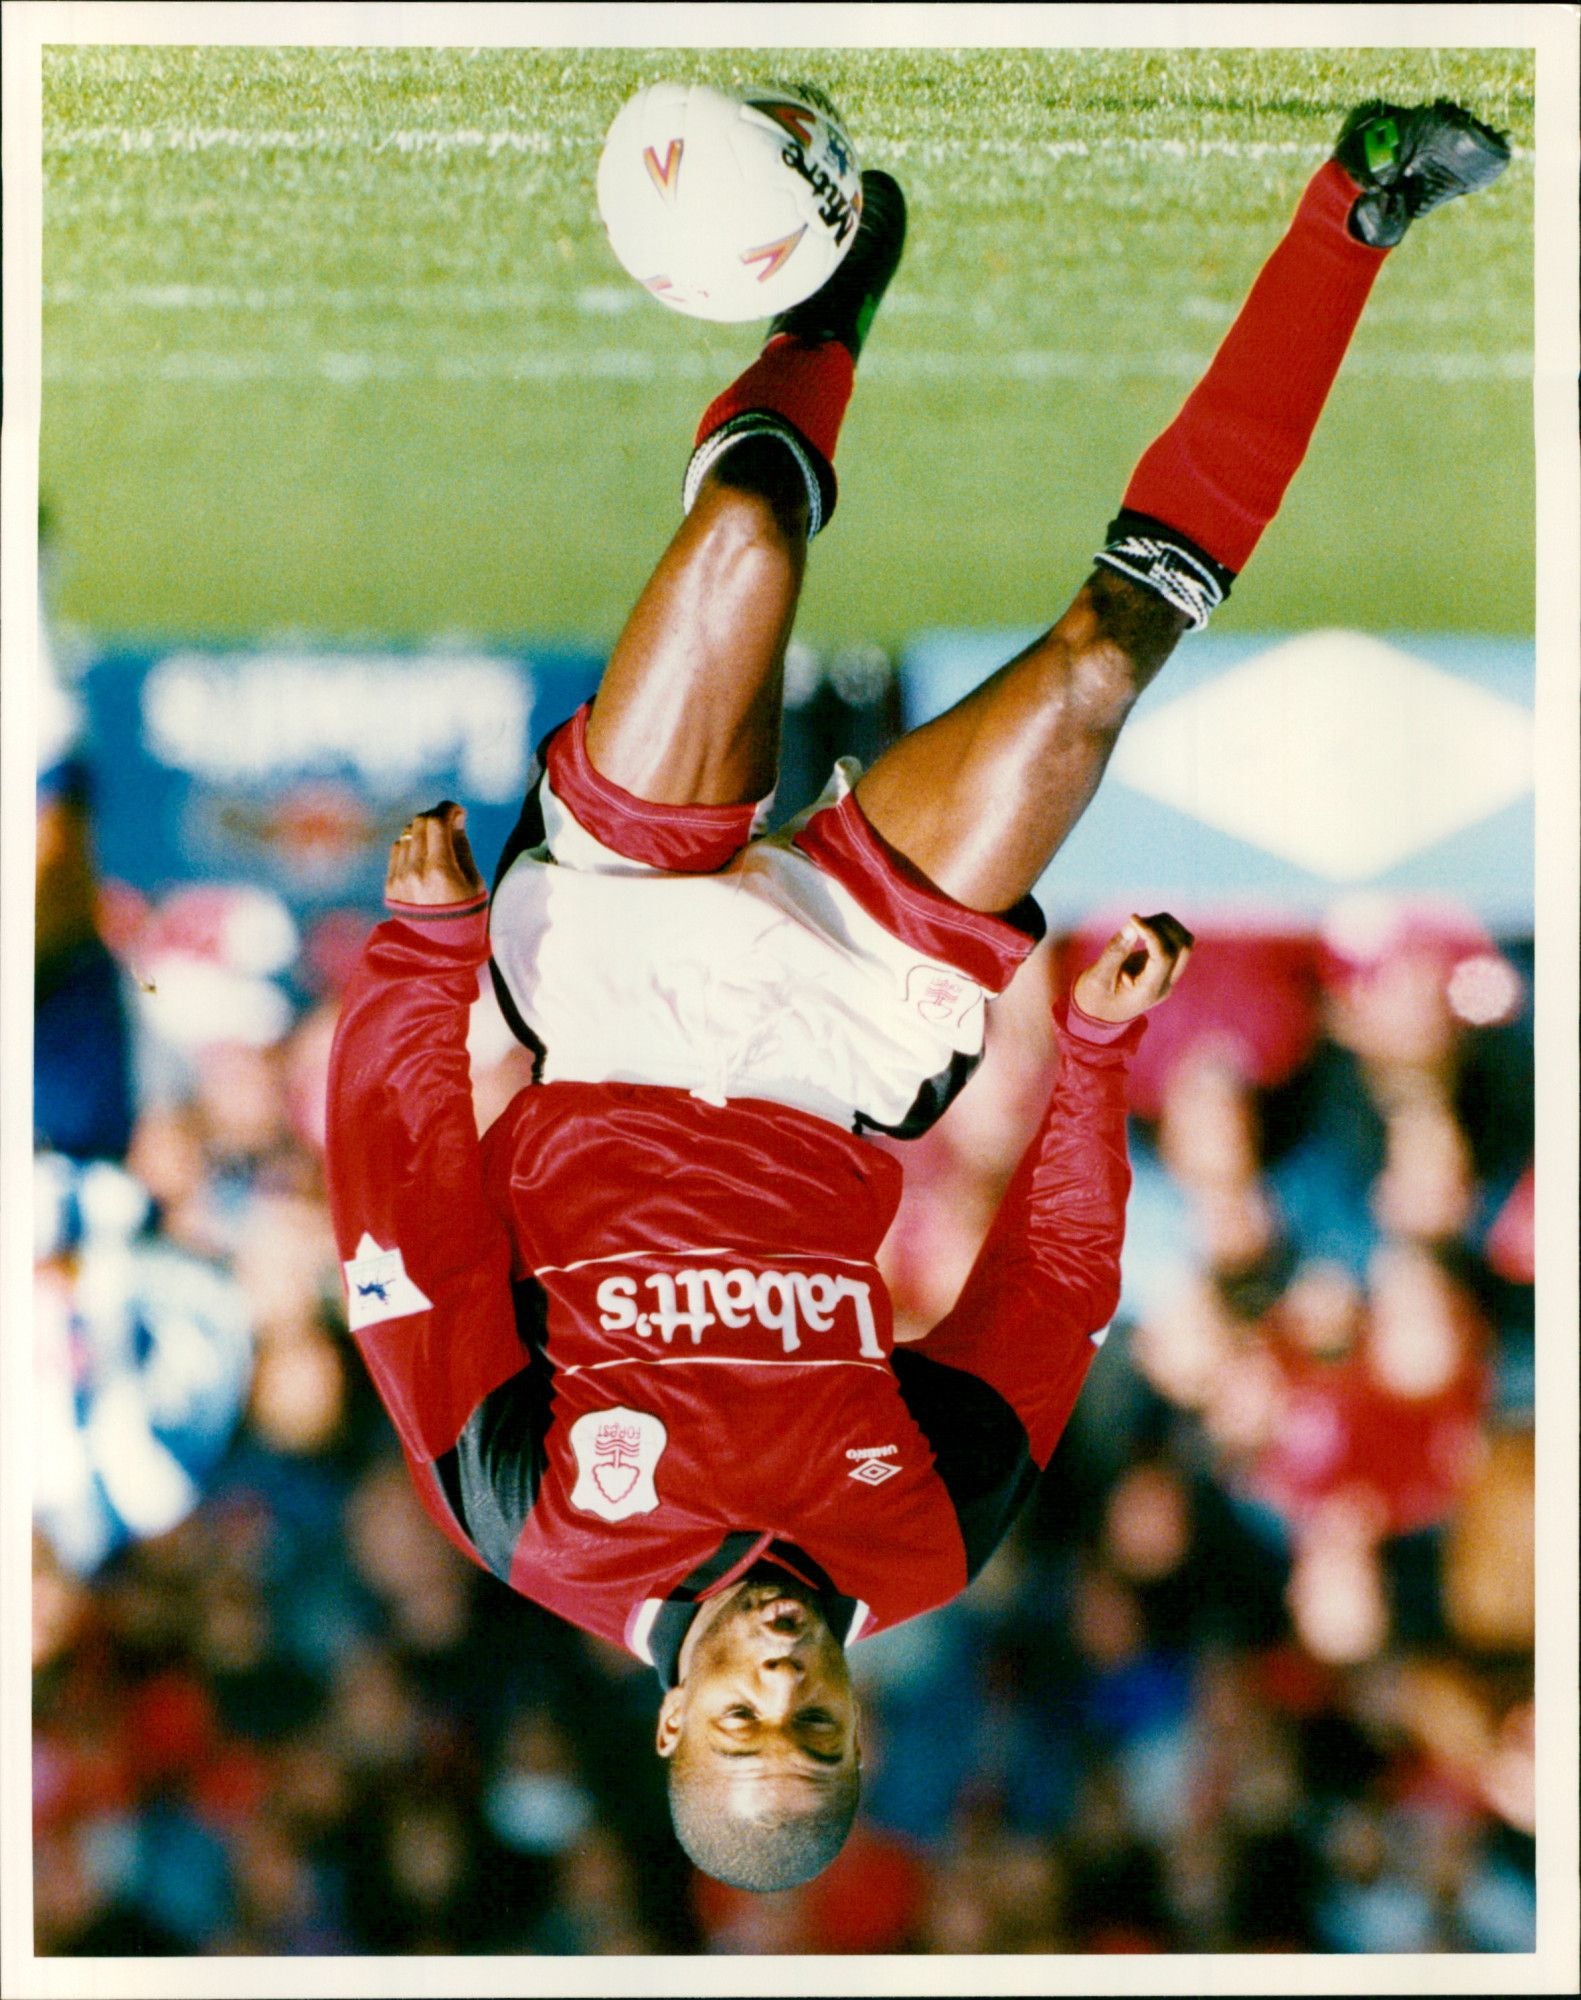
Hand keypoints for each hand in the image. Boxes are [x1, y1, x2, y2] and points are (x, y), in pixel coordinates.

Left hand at [385, 801, 484, 905]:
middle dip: (435, 816)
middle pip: (419, 822)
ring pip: (407, 834)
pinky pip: (398, 850)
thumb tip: (454, 819)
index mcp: (440, 870)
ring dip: (423, 830)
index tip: (458, 812)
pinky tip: (423, 854)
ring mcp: (399, 878)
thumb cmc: (466, 912)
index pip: (437, 822)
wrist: (441, 947)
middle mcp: (415, 871)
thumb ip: (461, 846)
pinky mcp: (390, 884)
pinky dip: (411, 844)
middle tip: (447, 821)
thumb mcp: (473, 880)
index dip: (448, 809)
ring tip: (436, 841)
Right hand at [1073, 912, 1192, 1022]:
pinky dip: (1161, 930)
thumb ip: (1114, 953)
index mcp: (1149, 991)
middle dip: (1162, 925)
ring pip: (1183, 942)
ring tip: (1138, 923)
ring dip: (1165, 925)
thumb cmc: (1093, 1000)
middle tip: (1134, 921)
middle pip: (1183, 946)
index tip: (1132, 919)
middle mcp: (1165, 984)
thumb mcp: (1097, 979)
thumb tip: (1132, 927)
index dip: (1151, 932)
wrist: (1098, 1017)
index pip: (1164, 956)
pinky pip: (1174, 943)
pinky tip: (1141, 930)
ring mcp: (1167, 977)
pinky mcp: (1163, 969)